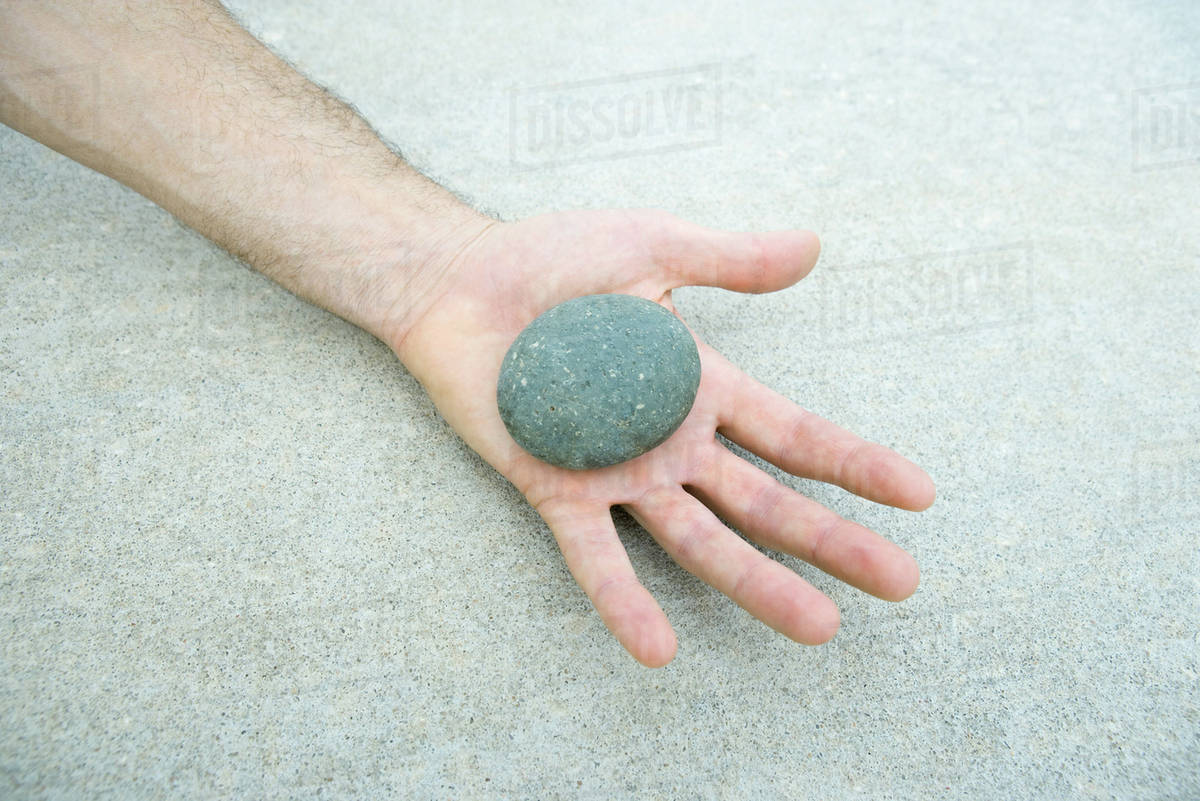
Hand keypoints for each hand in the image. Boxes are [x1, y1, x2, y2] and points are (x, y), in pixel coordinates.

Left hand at [392, 209, 935, 666]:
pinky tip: (660, 650)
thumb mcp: (650, 247)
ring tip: (821, 627)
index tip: (919, 495)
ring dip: (760, 584)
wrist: (459, 281)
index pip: (795, 434)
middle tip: (901, 582)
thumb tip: (814, 245)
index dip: (856, 463)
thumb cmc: (550, 259)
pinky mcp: (556, 489)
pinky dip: (623, 602)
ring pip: (700, 542)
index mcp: (701, 386)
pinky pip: (595, 557)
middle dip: (834, 541)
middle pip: (767, 501)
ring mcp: (617, 474)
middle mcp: (671, 441)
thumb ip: (728, 260)